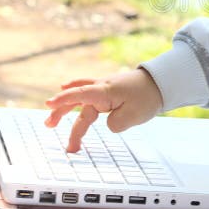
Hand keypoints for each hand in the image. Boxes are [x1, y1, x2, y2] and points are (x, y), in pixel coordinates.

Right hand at [44, 68, 162, 151]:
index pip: (80, 95)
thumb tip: (106, 123)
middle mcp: (101, 87)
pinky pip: (86, 90)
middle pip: (77, 100)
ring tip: (50, 122)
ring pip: (79, 96)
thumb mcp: (133, 116)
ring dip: (64, 107)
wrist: (160, 82)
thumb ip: (115, 124)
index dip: (64, 100)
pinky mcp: (107, 89)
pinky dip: (74, 91)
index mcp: (106, 92)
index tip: (48, 104)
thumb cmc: (148, 97)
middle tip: (49, 125)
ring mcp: (103, 87)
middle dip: (61, 113)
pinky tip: (64, 87)